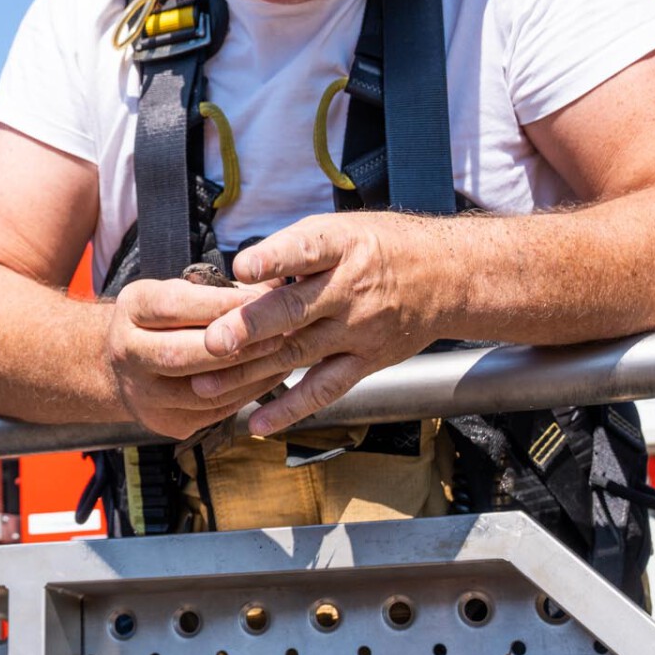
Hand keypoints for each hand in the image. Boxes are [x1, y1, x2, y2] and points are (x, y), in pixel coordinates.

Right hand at [105, 275, 296, 439]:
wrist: (130, 365)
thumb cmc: (168, 319)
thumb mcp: (180, 291)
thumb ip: (219, 290)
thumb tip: (274, 287)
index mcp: (130, 310)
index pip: (171, 307)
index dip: (216, 305)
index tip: (256, 300)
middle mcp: (126, 353)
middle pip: (179, 355)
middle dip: (234, 346)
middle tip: (277, 334)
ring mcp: (142, 394)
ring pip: (202, 391)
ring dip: (248, 374)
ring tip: (282, 356)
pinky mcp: (165, 422)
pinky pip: (214, 411)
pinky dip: (247, 394)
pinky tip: (269, 376)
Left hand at [189, 213, 444, 435]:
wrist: (446, 276)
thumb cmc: (380, 247)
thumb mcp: (341, 230)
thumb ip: (292, 252)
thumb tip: (239, 276)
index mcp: (341, 247)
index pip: (306, 250)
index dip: (273, 259)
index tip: (241, 268)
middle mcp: (349, 290)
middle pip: (295, 309)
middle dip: (251, 326)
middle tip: (213, 340)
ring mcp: (358, 330)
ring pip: (299, 352)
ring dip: (251, 370)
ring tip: (207, 383)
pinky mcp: (364, 361)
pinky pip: (324, 389)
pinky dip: (290, 409)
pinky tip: (257, 423)